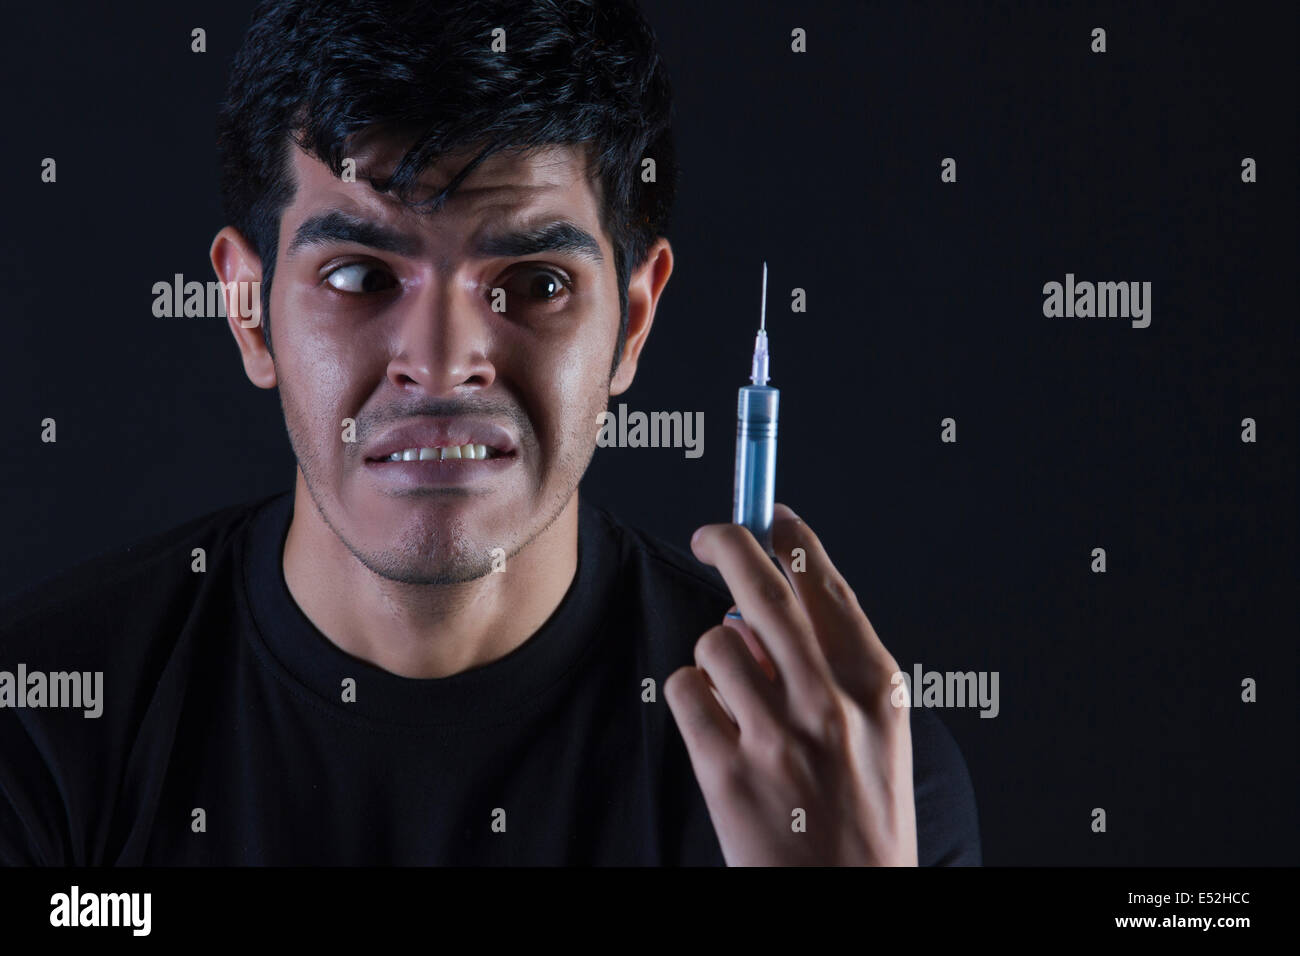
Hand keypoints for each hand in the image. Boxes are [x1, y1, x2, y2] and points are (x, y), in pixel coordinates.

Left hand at [664, 503, 917, 865]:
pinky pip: (685, 691)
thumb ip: (836, 665)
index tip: (767, 514)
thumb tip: (769, 606)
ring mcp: (775, 736)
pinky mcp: (727, 770)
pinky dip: (693, 700)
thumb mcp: (881, 732)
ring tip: (736, 694)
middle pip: (761, 585)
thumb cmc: (864, 814)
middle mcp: (828, 701)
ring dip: (715, 656)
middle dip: (727, 540)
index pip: (824, 583)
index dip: (790, 537)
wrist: (849, 899)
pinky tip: (717, 728)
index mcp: (875, 685)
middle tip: (709, 534)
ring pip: (713, 640)